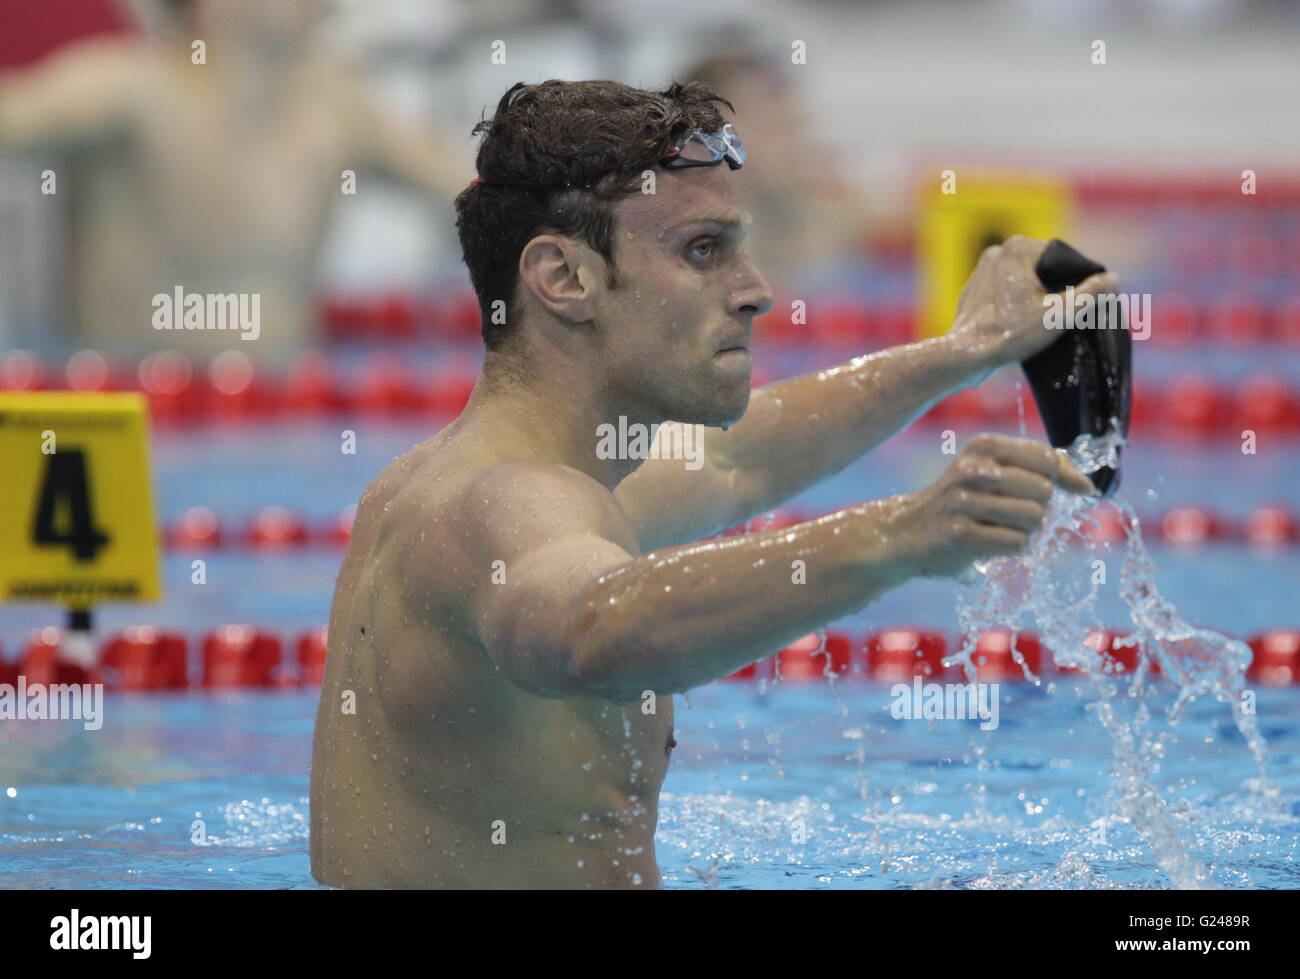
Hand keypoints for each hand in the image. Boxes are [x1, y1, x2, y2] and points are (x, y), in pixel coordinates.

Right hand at [895, 433, 1096, 579]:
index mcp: (984, 446)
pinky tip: (992, 544)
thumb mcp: (992, 471)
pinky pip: (1016, 543)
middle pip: (1044, 491)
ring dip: (1026, 531)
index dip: (1063, 479)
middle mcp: (973, 468)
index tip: (1064, 493)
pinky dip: (1012, 548)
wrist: (905, 531)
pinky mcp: (960, 534)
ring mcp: (964, 501)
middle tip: (1011, 515)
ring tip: (1000, 529)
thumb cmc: (960, 500)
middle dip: (1037, 509)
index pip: (1046, 459)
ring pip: (1033, 518)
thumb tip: (1086, 485)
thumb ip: (1039, 468)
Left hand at [949, 235, 1119, 369]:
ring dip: (1038, 299)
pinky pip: (1006, 295)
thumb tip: (1113, 278)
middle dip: (1057, 290)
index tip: (1083, 304)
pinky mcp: (974, 292)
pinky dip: (1017, 307)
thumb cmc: (1011, 334)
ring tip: (1046, 323)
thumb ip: (1091, 294)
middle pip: (1044, 270)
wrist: (964, 356)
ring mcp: (982, 271)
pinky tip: (1023, 326)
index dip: (1079, 280)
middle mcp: (998, 251)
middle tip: (1066, 317)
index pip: (1064, 258)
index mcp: (1019, 247)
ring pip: (1024, 282)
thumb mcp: (1059, 314)